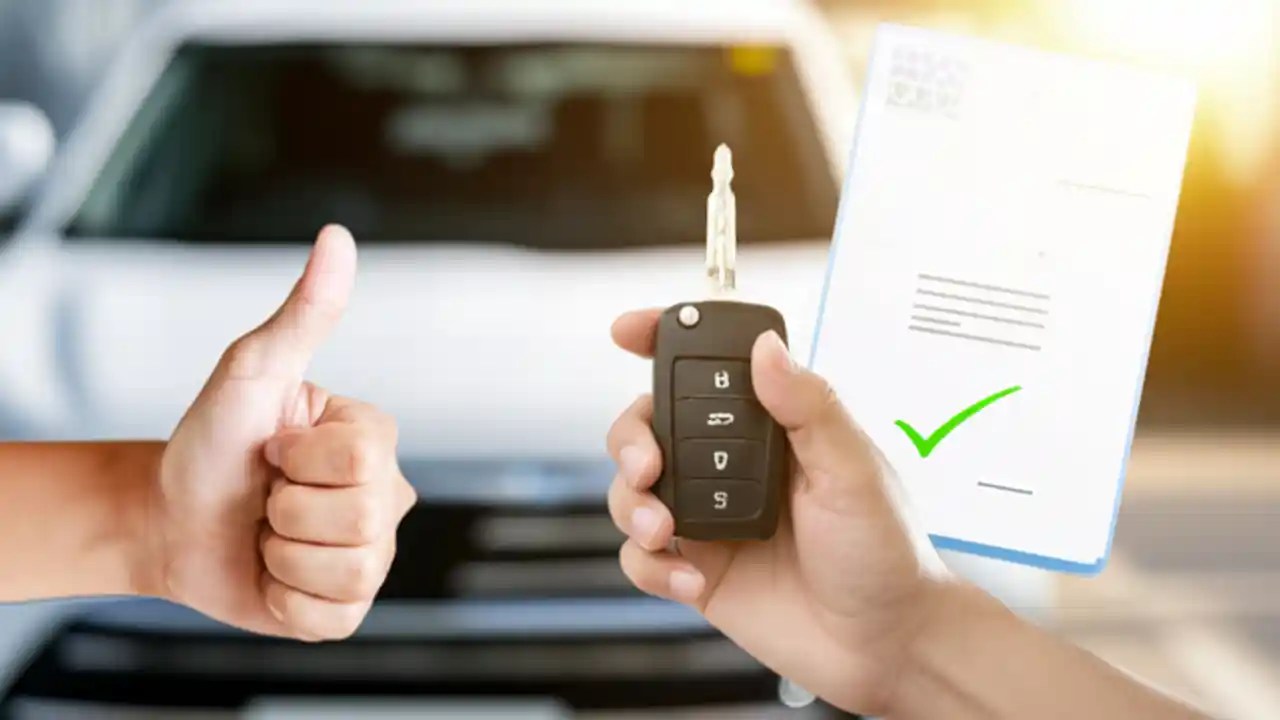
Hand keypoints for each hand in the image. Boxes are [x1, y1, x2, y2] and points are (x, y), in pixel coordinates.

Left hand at [148, 225, 415, 640]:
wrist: (166, 520)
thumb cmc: (210, 441)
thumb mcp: (251, 372)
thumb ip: (303, 313)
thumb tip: (336, 238)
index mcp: (373, 440)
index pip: (365, 457)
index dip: (300, 457)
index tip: (274, 447)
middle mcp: (385, 497)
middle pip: (365, 517)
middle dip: (287, 509)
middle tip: (266, 494)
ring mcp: (369, 556)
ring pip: (350, 570)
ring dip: (282, 555)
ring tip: (267, 534)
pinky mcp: (344, 608)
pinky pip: (332, 616)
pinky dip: (284, 599)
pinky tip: (273, 574)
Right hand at [606, 309, 949, 714]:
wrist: (885, 646)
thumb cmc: (884, 553)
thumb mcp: (855, 470)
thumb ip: (809, 407)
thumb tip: (766, 349)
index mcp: (769, 430)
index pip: (707, 373)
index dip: (661, 342)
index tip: (627, 330)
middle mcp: (728, 469)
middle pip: (649, 427)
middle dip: (631, 438)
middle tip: (648, 464)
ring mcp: (708, 520)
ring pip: (631, 491)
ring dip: (632, 504)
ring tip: (666, 530)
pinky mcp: (695, 571)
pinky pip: (641, 558)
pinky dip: (652, 565)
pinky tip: (690, 578)